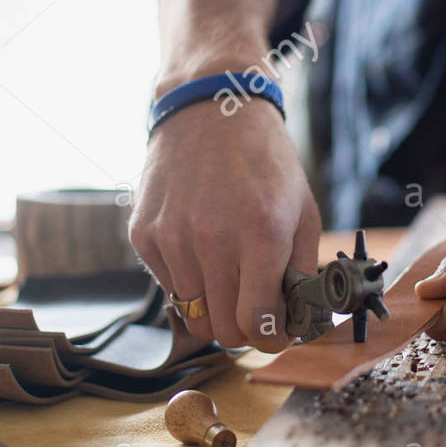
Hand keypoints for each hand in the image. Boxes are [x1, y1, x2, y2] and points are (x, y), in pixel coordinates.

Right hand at [129, 96, 320, 351]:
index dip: (271, 337)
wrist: (210, 109)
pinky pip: (168, 286)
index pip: (257, 325)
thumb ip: (302, 272)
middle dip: (244, 328)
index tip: (277, 328)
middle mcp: (211, 240)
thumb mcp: (302, 210)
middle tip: (256, 306)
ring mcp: (171, 238)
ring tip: (230, 270)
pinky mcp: (143, 234)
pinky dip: (188, 279)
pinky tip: (202, 244)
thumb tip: (297, 324)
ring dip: (215, 305)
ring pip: (192, 316)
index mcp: (261, 236)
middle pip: (222, 331)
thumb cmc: (265, 162)